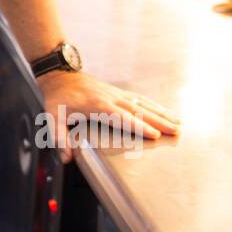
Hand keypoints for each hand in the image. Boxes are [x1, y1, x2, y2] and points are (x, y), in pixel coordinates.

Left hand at [36, 69, 179, 162]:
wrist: (59, 74)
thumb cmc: (58, 97)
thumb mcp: (53, 117)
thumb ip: (59, 137)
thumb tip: (67, 157)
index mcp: (97, 106)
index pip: (121, 118)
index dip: (138, 126)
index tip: (154, 134)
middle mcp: (110, 98)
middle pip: (138, 111)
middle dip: (158, 121)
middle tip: (176, 131)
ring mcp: (116, 94)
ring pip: (142, 104)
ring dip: (161, 113)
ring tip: (178, 123)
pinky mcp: (117, 92)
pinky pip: (139, 99)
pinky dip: (154, 105)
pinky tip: (165, 111)